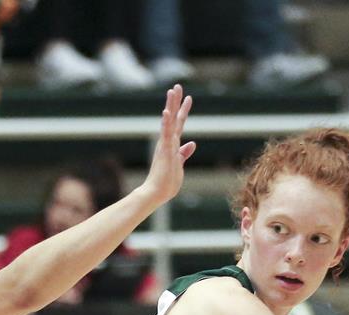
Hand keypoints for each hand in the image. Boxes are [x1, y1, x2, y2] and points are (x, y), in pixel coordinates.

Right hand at [139, 85, 195, 204]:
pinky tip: (166, 112)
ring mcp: (165, 145)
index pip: (178, 124)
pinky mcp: (165, 151)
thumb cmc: (166, 182)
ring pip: (169, 122)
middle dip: (176, 102)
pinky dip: (166, 124)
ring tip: (172, 91)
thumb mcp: (179, 165)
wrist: (156, 193)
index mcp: (172, 145)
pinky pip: (165, 135)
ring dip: (170, 106)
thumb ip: (184, 153)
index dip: (183, 111)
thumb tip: (192, 143)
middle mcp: (167, 142)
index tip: (187, 98)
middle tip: (177, 86)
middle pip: (173, 118)